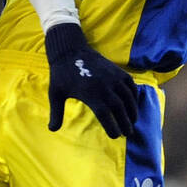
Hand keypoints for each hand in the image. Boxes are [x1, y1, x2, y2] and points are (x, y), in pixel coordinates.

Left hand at [45, 23, 139, 138]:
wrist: (70, 51)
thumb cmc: (62, 75)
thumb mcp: (55, 94)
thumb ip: (56, 113)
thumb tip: (52, 130)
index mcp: (90, 94)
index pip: (105, 115)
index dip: (112, 127)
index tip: (115, 136)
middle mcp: (104, 86)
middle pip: (120, 109)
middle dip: (126, 123)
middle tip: (128, 133)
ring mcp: (113, 78)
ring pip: (128, 98)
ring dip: (132, 111)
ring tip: (133, 121)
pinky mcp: (118, 71)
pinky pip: (131, 86)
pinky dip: (134, 96)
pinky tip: (133, 104)